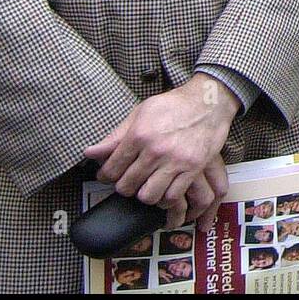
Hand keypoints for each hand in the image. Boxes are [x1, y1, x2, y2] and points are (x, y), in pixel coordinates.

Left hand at [84, 74, 239, 221]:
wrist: (208, 101)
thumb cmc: (174, 105)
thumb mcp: (140, 113)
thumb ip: (115, 136)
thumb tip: (89, 152)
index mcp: (139, 134)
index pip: (111, 170)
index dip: (106, 176)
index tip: (110, 175)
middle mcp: (155, 150)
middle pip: (127, 186)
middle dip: (125, 186)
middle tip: (130, 180)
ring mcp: (175, 161)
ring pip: (149, 196)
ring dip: (145, 195)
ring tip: (147, 186)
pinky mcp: (193, 168)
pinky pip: (173, 196)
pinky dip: (166, 198)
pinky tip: (165, 189)